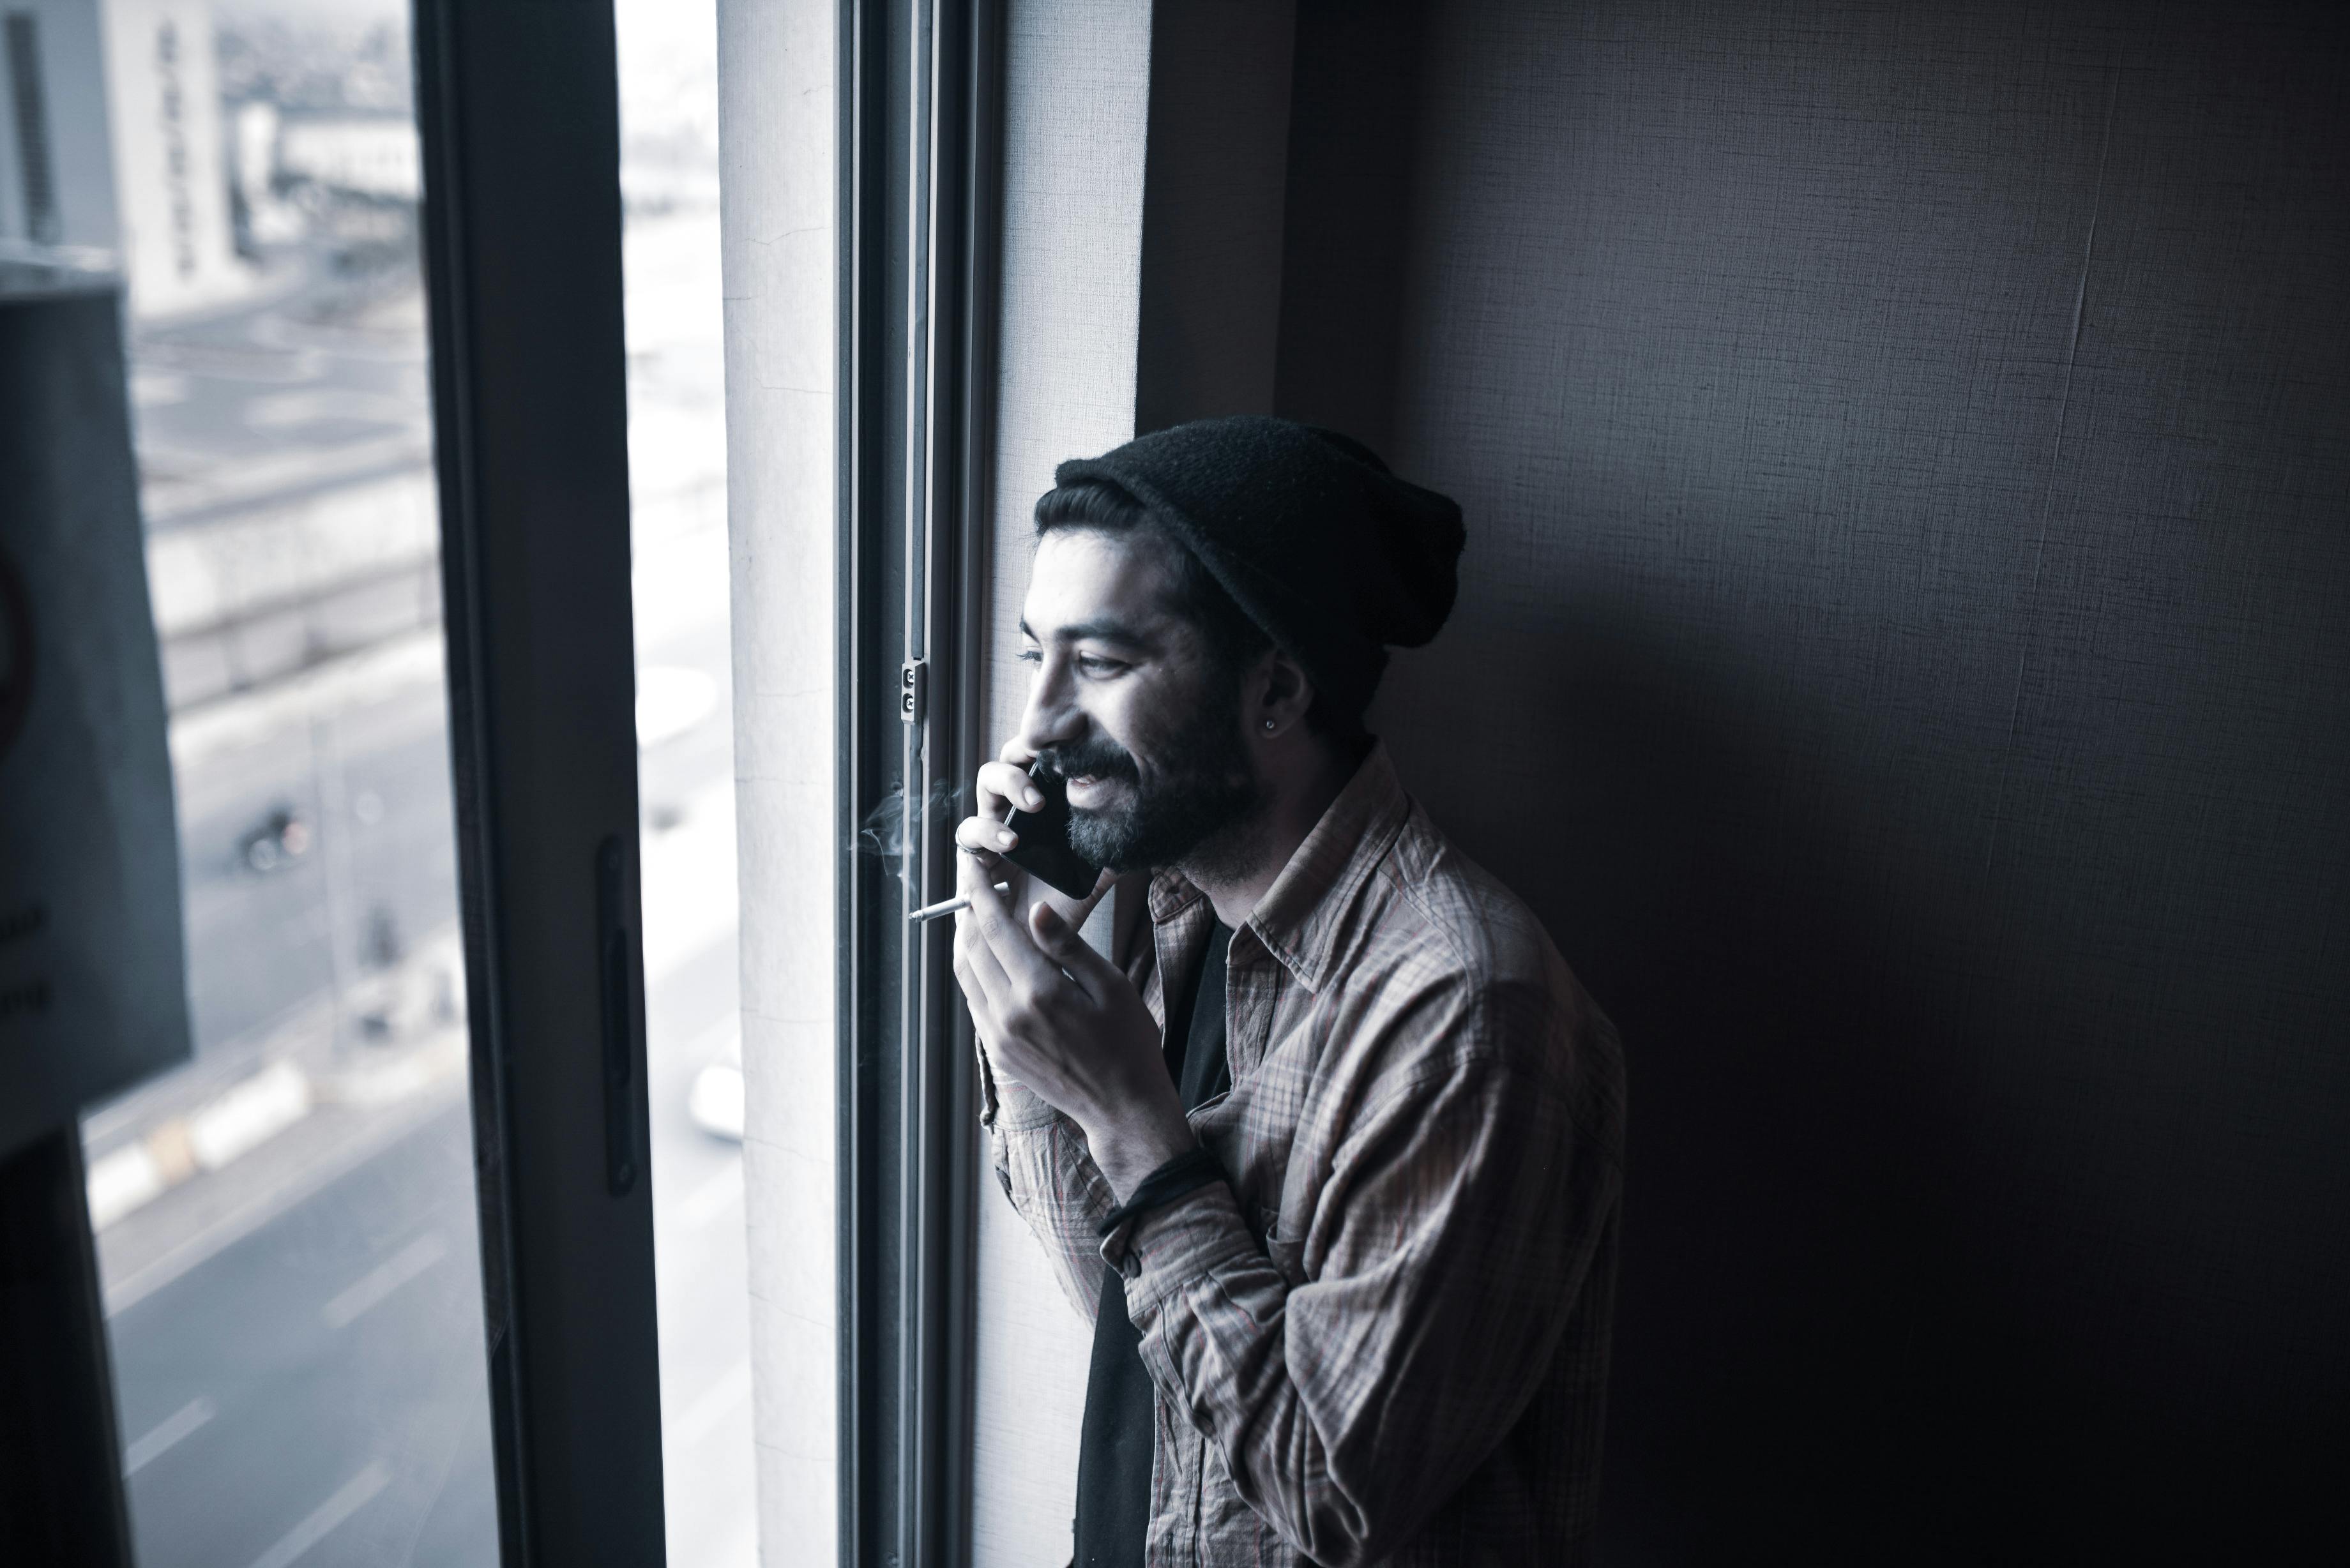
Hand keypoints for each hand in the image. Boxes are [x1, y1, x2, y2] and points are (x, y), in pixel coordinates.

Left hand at [950, 848, 1192, 1201]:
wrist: (1123, 1108)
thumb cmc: (1128, 1043)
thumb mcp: (1110, 986)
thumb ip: (1067, 946)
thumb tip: (1034, 908)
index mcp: (1038, 993)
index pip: (993, 929)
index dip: (980, 892)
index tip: (974, 867)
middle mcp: (1008, 1016)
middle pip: (970, 949)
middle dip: (968, 912)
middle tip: (976, 884)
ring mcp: (999, 1039)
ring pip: (965, 976)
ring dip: (967, 942)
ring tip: (980, 915)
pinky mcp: (998, 1054)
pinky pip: (975, 1002)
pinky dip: (976, 973)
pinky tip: (994, 959)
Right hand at [953, 737, 1112, 929]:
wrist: (1038, 944)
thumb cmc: (1065, 903)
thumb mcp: (1096, 873)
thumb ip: (1111, 848)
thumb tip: (1139, 824)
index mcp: (1041, 806)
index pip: (1039, 762)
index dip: (1048, 745)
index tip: (1069, 738)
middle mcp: (1014, 810)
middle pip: (1009, 760)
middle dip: (1024, 752)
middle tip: (1042, 759)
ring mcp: (991, 828)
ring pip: (986, 784)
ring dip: (1007, 783)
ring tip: (1034, 803)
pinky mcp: (973, 855)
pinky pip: (969, 832)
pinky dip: (988, 831)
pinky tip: (1011, 842)